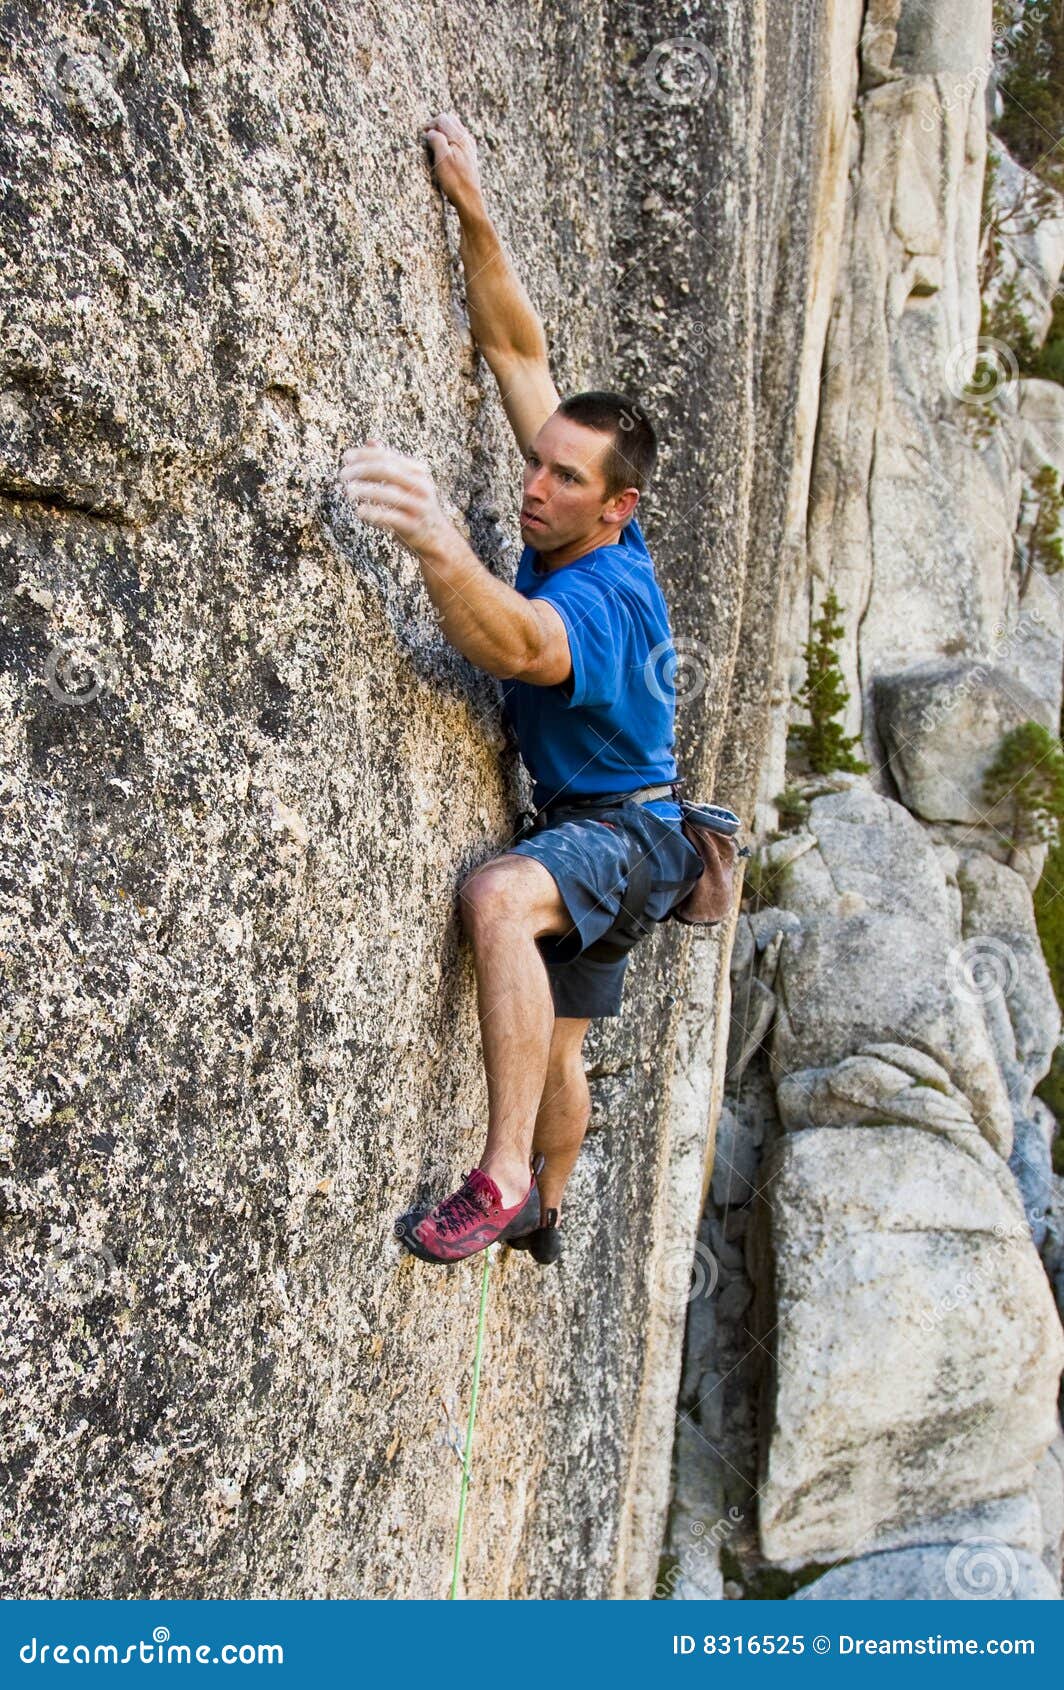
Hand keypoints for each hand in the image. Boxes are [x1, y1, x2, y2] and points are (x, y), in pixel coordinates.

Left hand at [339, 439, 452, 554]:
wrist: (437, 538)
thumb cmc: (414, 506)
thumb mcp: (406, 482)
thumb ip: (389, 462)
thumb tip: (371, 441)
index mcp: (417, 471)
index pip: (387, 457)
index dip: (365, 454)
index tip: (345, 457)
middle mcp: (420, 486)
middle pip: (387, 471)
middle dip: (362, 470)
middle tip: (342, 474)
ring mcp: (419, 506)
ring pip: (390, 494)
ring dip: (366, 490)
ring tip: (348, 491)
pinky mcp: (414, 526)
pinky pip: (392, 518)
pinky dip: (374, 514)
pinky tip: (359, 511)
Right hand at [422, 112, 482, 212]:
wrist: (469, 199)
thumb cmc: (455, 180)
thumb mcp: (442, 157)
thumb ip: (436, 139)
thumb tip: (431, 132)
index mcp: (460, 137)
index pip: (443, 118)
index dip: (431, 124)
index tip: (423, 134)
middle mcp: (467, 139)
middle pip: (450, 121)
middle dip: (437, 126)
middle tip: (428, 138)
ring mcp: (469, 147)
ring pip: (454, 131)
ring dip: (443, 134)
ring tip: (435, 146)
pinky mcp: (469, 156)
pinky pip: (458, 141)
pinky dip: (449, 142)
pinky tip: (445, 154)